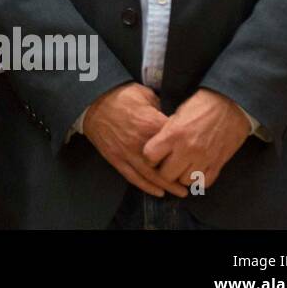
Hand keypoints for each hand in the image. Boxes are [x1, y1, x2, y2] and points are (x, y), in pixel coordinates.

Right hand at [83, 83, 186, 197]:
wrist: (92, 101)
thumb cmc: (121, 95)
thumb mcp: (146, 94)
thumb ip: (161, 108)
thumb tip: (173, 119)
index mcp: (151, 124)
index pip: (175, 142)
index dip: (186, 149)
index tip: (194, 154)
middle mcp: (141, 143)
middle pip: (166, 165)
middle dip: (181, 174)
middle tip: (194, 180)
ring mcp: (127, 153)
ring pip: (151, 176)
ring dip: (168, 186)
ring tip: (180, 192)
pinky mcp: (116, 159)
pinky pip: (133, 177)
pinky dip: (146, 187)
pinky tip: (158, 192)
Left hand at [143, 88, 249, 191]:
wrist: (230, 104)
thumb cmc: (200, 106)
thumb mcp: (176, 115)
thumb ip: (165, 134)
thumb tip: (155, 148)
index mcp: (174, 134)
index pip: (150, 157)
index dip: (149, 158)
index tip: (153, 156)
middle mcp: (188, 149)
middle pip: (166, 175)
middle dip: (164, 171)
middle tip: (167, 164)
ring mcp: (204, 158)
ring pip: (185, 181)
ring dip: (181, 176)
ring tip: (182, 166)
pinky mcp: (218, 164)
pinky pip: (204, 182)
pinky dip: (198, 179)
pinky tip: (196, 169)